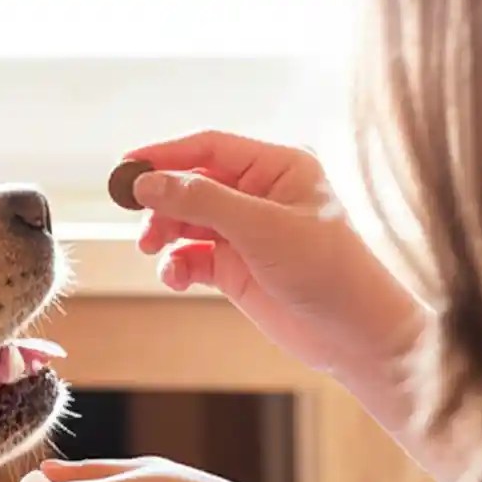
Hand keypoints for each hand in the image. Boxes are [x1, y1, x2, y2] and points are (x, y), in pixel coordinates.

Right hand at [125, 130, 427, 377]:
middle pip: (192, 184)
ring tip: (152, 250)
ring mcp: (246, 232)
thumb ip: (201, 202)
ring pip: (186, 221)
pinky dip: (176, 265)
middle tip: (137, 220)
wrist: (354, 334)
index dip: (166, 155)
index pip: (210, 147)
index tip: (127, 167)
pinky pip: (191, 257)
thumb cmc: (327, 270)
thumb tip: (146, 183)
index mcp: (278, 167)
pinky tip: (175, 278)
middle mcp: (260, 194)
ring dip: (164, 233)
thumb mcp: (261, 228)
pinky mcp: (236, 267)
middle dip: (162, 202)